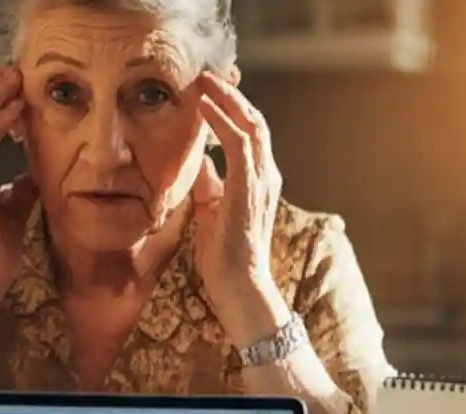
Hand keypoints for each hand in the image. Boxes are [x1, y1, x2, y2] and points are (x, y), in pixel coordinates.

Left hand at [192, 72, 289, 344]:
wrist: (239, 285)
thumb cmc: (224, 256)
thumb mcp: (211, 210)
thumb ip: (208, 183)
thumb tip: (199, 161)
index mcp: (260, 181)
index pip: (252, 134)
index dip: (235, 109)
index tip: (214, 90)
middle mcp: (266, 176)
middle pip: (255, 122)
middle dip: (232, 95)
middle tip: (209, 75)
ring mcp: (261, 181)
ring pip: (250, 125)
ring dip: (226, 99)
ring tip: (205, 81)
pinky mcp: (248, 188)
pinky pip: (238, 143)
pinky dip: (221, 120)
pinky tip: (203, 106)